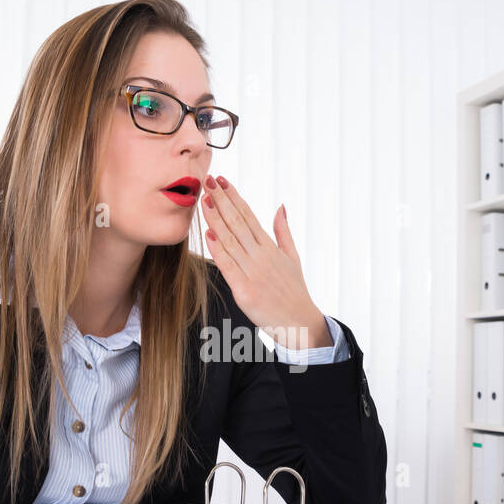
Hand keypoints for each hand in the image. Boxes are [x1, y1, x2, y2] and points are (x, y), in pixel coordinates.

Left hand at [201, 175, 330, 349]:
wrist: (300, 323)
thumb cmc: (294, 292)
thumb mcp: (293, 258)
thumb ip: (283, 232)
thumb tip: (280, 207)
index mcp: (271, 247)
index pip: (249, 215)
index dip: (234, 197)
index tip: (222, 180)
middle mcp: (262, 256)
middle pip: (237, 223)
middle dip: (221, 200)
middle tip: (207, 180)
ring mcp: (253, 272)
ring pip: (230, 240)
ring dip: (215, 218)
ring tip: (203, 199)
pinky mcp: (244, 290)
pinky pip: (228, 266)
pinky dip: (218, 249)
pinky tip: (208, 233)